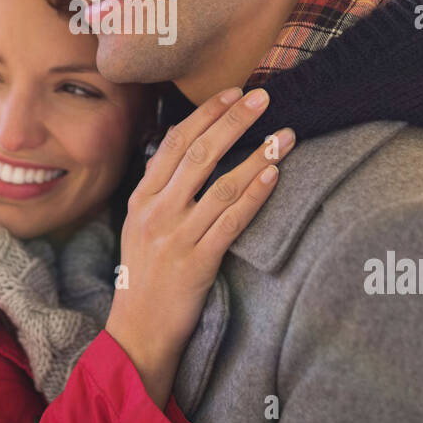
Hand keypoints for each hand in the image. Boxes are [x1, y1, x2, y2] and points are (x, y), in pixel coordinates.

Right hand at [105, 87, 293, 406]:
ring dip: (257, 156)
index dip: (206, 114)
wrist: (139, 329)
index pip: (175, 143)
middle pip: (198, 155)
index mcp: (141, 198)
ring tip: (284, 137)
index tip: (233, 92)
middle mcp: (156, 212)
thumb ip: (158, 187)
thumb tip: (181, 141)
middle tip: (263, 97)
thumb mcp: (139, 225)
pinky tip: (273, 176)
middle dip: (233, 121)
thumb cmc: (144, 275)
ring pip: (221, 185)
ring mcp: (176, 237)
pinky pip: (231, 222)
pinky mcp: (197, 263)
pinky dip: (254, 195)